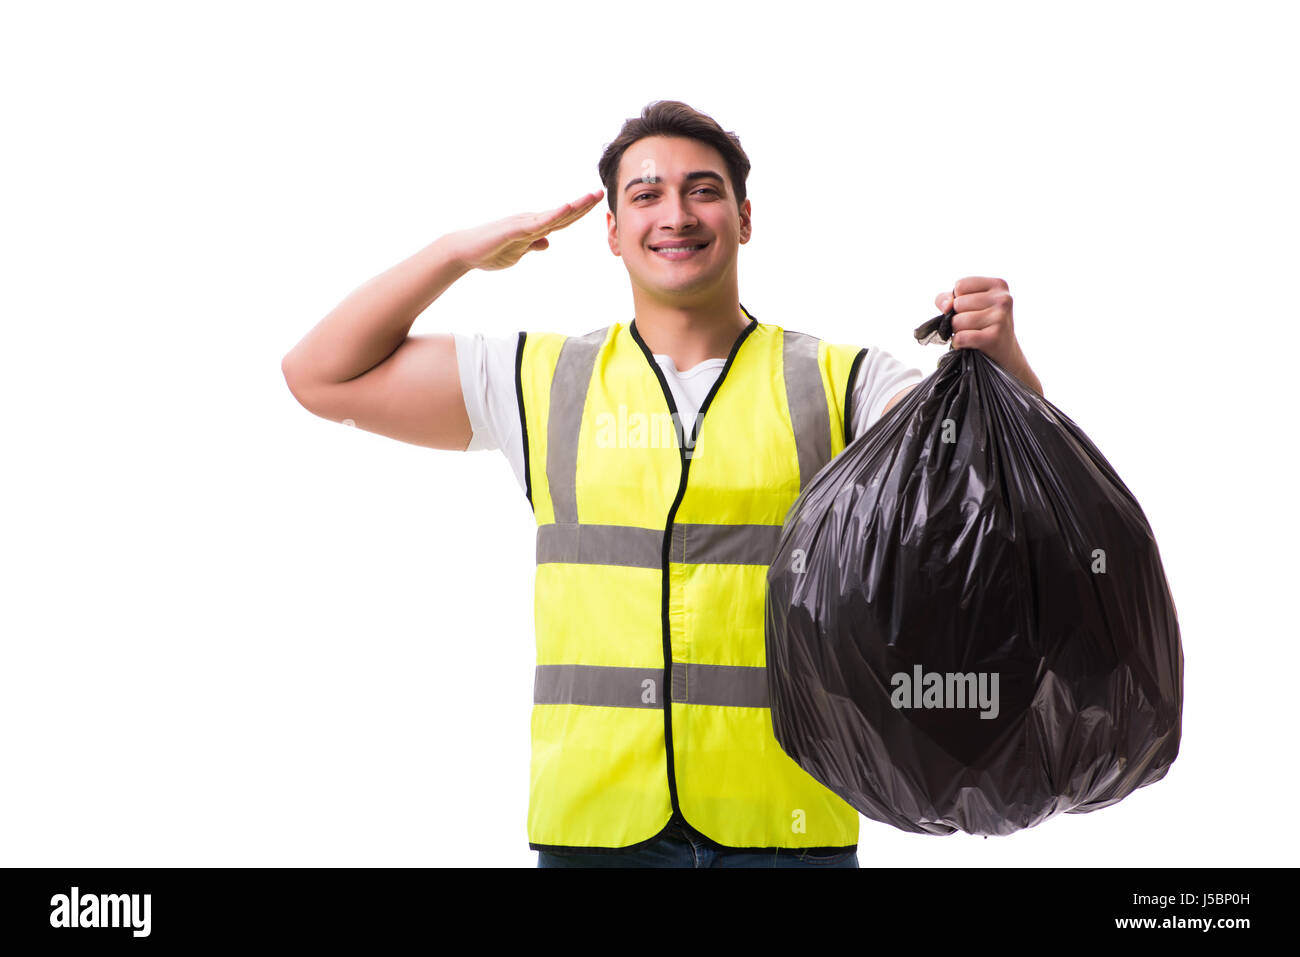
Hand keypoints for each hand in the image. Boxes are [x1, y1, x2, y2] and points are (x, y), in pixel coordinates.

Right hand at [449, 190, 603, 270]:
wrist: (465, 252)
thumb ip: (532, 246)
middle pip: (562, 214)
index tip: (597, 203)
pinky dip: (552, 216)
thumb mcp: (517, 253)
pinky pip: (537, 223)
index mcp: (534, 228)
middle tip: (601, 192)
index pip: (562, 220)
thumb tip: (547, 243)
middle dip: (583, 205)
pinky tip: (566, 208)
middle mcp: (531, 222)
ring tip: (591, 197)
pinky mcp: (514, 229)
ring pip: (553, 215)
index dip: (579, 212)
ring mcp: (523, 224)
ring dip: (574, 207)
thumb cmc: (489, 251)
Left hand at [935, 276, 1042, 395]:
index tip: (971, 309)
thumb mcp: (968, 304)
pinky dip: (959, 343)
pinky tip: (971, 344)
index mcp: (998, 285)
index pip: (960, 286)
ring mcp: (1001, 317)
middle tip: (974, 326)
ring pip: (957, 321)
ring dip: (959, 331)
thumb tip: (947, 305)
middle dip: (958, 317)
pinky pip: (961, 337)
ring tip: (973, 334)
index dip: (957, 300)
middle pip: (957, 304)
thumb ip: (947, 298)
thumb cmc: (982, 325)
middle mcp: (1003, 299)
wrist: (1005, 354)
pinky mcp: (994, 337)